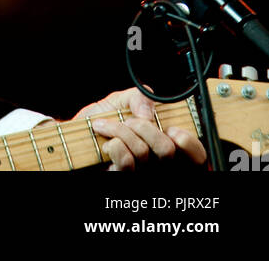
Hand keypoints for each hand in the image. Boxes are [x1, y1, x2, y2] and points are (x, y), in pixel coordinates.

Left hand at [73, 87, 205, 171]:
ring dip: (120, 130)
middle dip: (143, 127)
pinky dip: (112, 141)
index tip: (172, 130)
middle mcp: (156, 162)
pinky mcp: (121, 177)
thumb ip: (139, 95)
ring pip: (143, 152)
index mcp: (163, 142)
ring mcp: (140, 173)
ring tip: (106, 126)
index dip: (189, 143)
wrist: (76, 132)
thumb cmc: (101, 119)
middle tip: (129, 120)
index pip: (196, 156)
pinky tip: (104, 140)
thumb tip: (148, 111)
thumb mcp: (121, 99)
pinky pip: (125, 160)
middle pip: (167, 151)